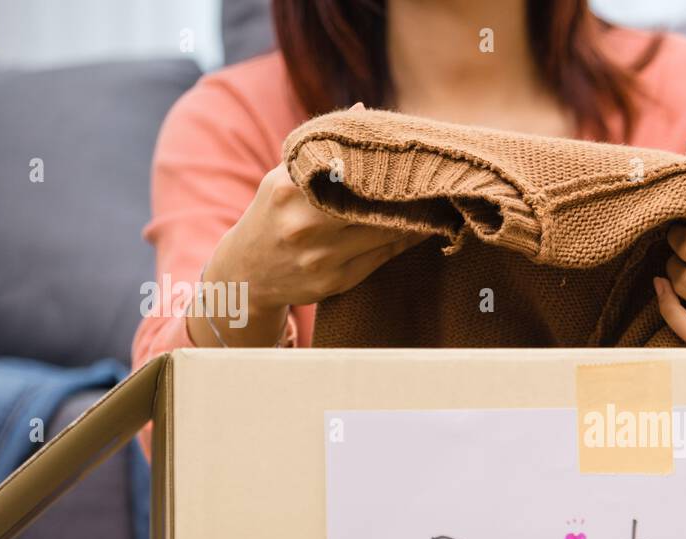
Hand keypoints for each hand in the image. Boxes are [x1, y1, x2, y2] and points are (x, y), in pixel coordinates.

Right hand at [193, 105, 418, 345]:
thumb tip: (363, 110)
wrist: (246, 273)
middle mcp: (304, 224)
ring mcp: (320, 256)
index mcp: (290, 188)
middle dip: (409, 193)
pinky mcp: (335, 281)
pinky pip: (382, 257)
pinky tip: (423, 227)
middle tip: (439, 179)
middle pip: (374, 204)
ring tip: (439, 201)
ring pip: (384, 232)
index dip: (388, 165)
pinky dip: (405, 241)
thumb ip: (322, 146)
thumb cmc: (274, 213)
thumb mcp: (284, 176)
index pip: (350, 171)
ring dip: (417, 218)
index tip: (418, 156)